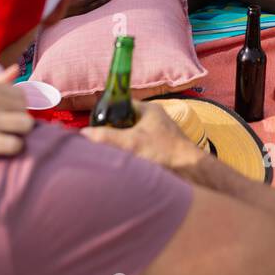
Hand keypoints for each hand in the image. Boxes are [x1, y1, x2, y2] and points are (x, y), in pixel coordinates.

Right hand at [0, 66, 32, 155]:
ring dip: (19, 134)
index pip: (25, 95)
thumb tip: (16, 70)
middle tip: (7, 130)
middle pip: (28, 111)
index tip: (10, 116)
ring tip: (4, 138)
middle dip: (21, 121)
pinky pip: (14, 145)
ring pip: (26, 126)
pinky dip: (11, 148)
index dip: (21, 108)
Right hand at [82, 102, 202, 174]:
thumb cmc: (165, 152)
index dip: (106, 111)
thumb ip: (107, 137)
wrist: (191, 172)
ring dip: (119, 145)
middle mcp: (152, 120)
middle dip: (110, 132)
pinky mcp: (158, 150)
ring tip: (107, 154)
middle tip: (97, 142)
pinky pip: (136, 149)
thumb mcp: (132, 143)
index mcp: (148, 110)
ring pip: (129, 137)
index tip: (93, 123)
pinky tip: (120, 164)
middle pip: (123, 122)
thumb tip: (83, 134)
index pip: (120, 103)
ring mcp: (156, 135)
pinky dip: (128, 155)